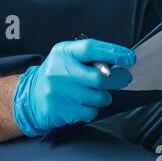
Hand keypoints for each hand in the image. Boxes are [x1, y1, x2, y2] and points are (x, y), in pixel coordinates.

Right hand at [12, 38, 135, 136]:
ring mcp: (57, 92)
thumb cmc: (58, 73)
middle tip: (124, 78)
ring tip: (97, 93)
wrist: (31, 96)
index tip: (130, 58)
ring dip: (104, 96)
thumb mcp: (69, 57)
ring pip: (97, 97)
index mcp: (63, 52)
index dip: (113, 52)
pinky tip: (85, 103)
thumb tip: (121, 63)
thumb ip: (91, 58)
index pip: (90, 49)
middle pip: (98, 78)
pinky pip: (89, 112)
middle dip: (117, 79)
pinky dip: (93, 109)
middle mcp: (58, 71)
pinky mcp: (58, 110)